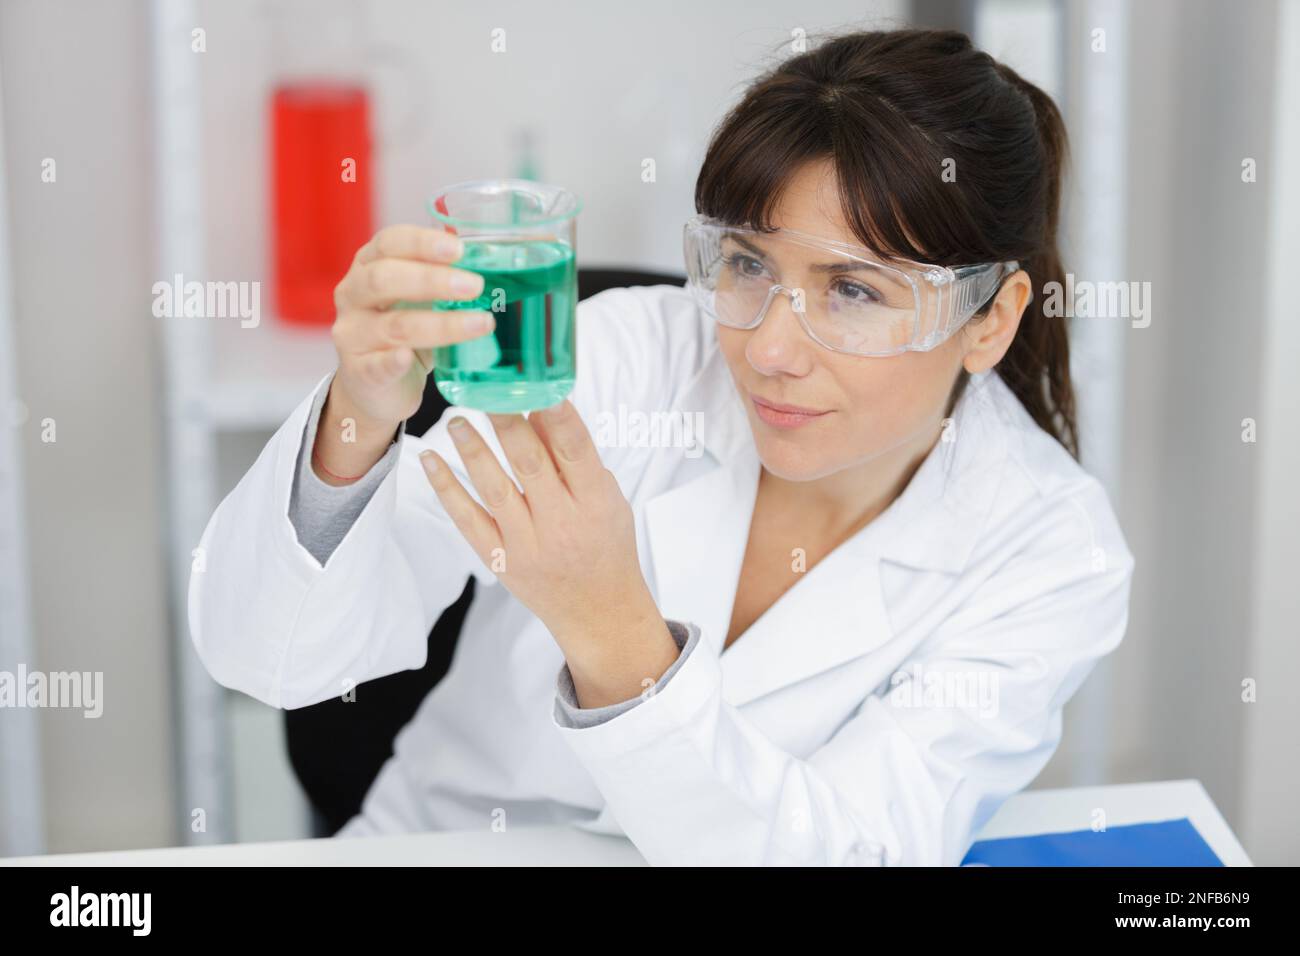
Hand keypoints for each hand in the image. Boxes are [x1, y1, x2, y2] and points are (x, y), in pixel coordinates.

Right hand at [330, 224, 494, 426]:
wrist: (377, 386)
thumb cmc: (403, 332)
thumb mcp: (418, 299)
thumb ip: (441, 278)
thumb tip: (490, 259)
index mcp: (367, 267)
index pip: (388, 243)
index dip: (422, 243)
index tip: (458, 250)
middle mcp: (352, 295)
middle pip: (384, 279)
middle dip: (432, 280)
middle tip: (475, 286)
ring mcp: (352, 334)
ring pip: (395, 325)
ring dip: (442, 324)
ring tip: (481, 323)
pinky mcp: (359, 372)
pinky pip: (376, 365)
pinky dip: (394, 361)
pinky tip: (409, 358)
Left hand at [419, 400, 678, 706]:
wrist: (598, 611)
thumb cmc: (606, 545)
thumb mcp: (608, 499)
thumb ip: (577, 459)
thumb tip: (542, 407)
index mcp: (597, 503)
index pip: (576, 451)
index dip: (557, 417)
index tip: (539, 386)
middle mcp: (563, 524)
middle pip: (531, 465)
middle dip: (508, 424)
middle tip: (488, 390)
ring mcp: (528, 546)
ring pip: (496, 489)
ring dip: (473, 451)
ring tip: (458, 419)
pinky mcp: (501, 561)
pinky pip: (468, 521)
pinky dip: (446, 489)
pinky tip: (430, 460)